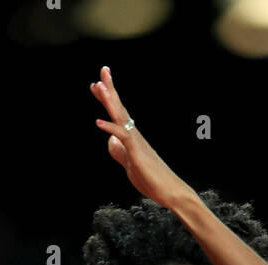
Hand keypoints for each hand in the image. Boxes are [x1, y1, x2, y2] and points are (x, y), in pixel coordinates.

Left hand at [91, 66, 191, 208]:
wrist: (170, 191)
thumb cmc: (152, 179)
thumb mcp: (129, 163)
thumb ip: (119, 150)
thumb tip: (111, 140)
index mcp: (132, 136)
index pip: (118, 113)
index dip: (107, 98)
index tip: (97, 84)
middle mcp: (134, 134)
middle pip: (119, 108)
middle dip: (110, 89)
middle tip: (103, 70)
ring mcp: (136, 142)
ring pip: (121, 117)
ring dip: (109, 101)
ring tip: (98, 85)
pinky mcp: (136, 152)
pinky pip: (122, 137)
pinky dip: (110, 128)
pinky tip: (97, 122)